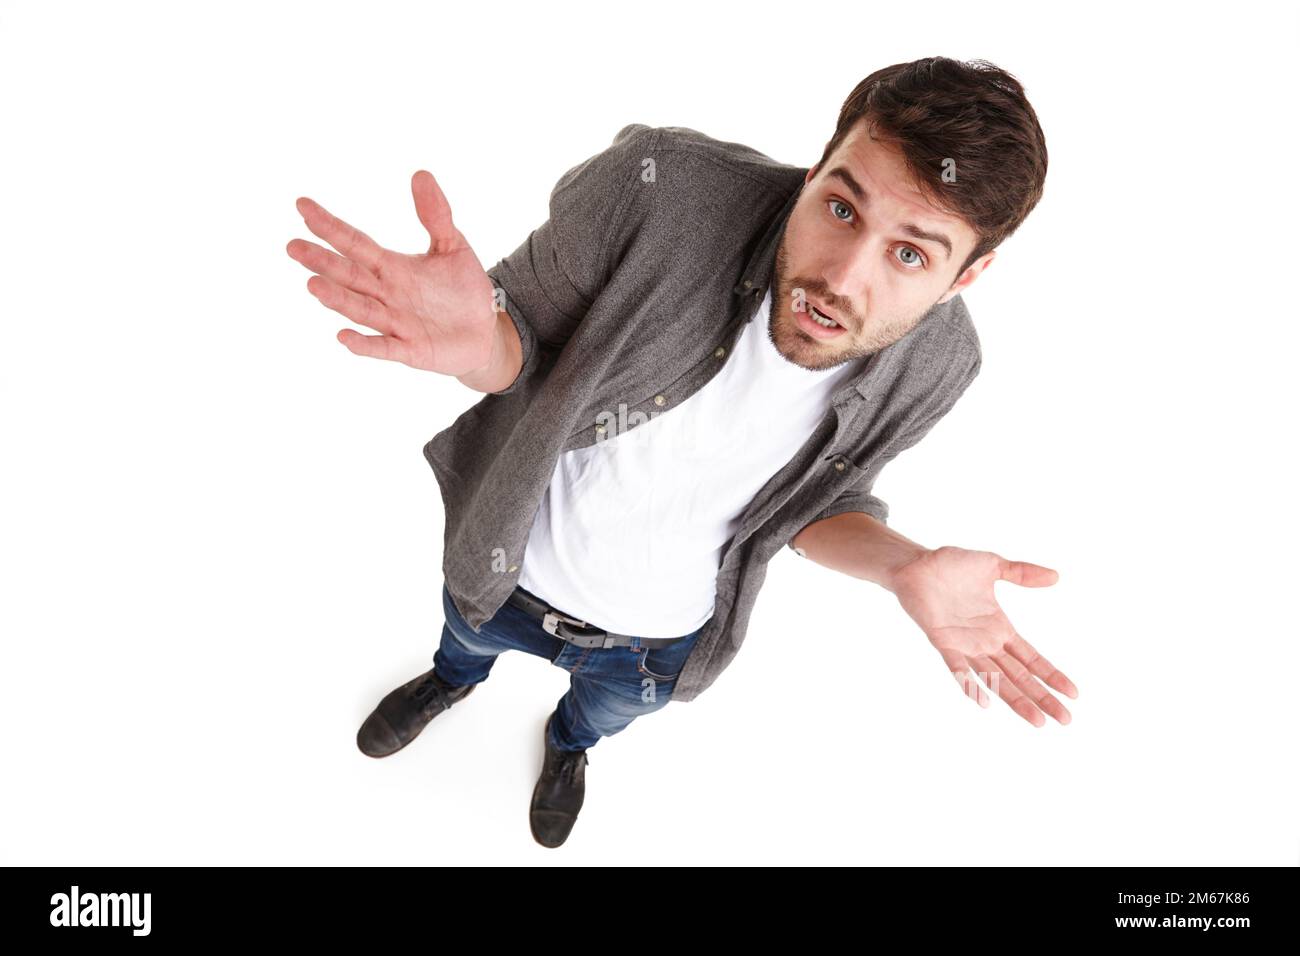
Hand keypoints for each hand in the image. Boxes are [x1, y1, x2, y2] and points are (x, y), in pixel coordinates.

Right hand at [286, 171, 497, 375]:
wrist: (486, 332)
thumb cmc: (463, 290)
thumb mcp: (453, 246)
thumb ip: (436, 215)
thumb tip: (420, 174)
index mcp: (392, 267)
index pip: (355, 244)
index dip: (330, 227)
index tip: (303, 206)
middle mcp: (387, 295)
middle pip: (350, 276)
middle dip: (322, 262)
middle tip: (293, 247)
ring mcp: (396, 324)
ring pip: (361, 310)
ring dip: (338, 299)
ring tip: (313, 285)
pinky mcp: (412, 350)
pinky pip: (385, 348)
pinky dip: (365, 344)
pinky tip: (344, 337)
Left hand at [890, 545, 1077, 726]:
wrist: (916, 563)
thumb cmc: (951, 565)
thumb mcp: (994, 566)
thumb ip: (1023, 573)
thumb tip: (1056, 576)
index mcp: (1000, 629)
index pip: (1032, 658)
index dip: (1051, 675)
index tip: (1072, 694)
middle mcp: (985, 642)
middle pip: (1019, 676)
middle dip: (1041, 697)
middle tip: (1065, 719)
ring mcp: (964, 645)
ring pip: (994, 678)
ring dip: (1015, 700)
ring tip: (1037, 721)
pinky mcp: (942, 641)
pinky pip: (956, 666)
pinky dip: (968, 682)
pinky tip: (983, 701)